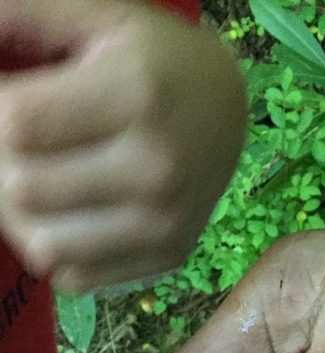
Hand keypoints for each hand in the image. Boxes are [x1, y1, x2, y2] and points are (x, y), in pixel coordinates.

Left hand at [0, 0, 245, 290]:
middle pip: (22, 189)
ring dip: (26, 219)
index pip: (15, 126)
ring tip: (44, 182)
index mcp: (137, 97)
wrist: (226, 109)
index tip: (17, 101)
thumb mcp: (94, 16)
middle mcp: (158, 168)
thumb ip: (23, 14)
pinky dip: (61, 251)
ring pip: (43, 246)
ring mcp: (167, 222)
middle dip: (6, 165)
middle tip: (29, 146)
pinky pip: (75, 278)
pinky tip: (74, 216)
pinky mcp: (169, 257)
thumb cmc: (150, 59)